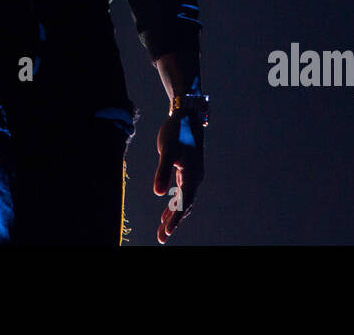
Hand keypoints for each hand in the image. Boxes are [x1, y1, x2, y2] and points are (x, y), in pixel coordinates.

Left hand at [152, 110, 204, 242]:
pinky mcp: (187, 171)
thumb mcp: (167, 150)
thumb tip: (158, 194)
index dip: (175, 218)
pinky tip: (165, 213)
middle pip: (185, 206)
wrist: (187, 114)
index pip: (185, 202)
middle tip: (161, 238)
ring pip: (184, 201)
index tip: (166, 232)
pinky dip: (174, 205)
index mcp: (192, 174)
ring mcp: (192, 175)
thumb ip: (162, 171)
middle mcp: (195, 177)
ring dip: (173, 216)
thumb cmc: (176, 130)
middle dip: (173, 222)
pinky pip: (182, 194)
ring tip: (162, 233)